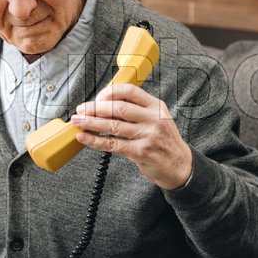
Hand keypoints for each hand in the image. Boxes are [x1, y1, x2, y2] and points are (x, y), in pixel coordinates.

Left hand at [71, 83, 192, 189]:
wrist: (180, 166)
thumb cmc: (164, 141)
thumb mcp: (158, 118)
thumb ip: (137, 110)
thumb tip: (104, 104)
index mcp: (156, 106)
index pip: (130, 91)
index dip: (110, 92)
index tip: (98, 97)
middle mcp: (153, 119)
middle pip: (118, 107)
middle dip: (95, 108)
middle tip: (81, 109)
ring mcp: (147, 136)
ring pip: (113, 125)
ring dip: (90, 123)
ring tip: (77, 121)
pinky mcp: (140, 152)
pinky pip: (112, 144)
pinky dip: (95, 141)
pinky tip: (84, 138)